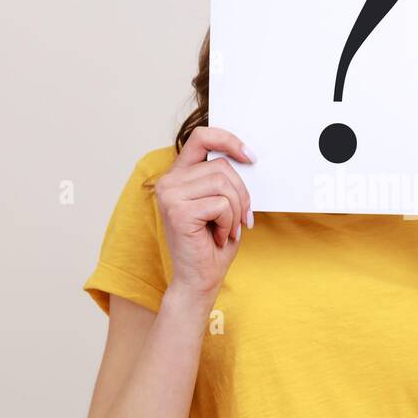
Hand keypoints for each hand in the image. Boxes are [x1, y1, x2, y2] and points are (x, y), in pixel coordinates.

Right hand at [155, 126, 254, 299]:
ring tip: (227, 229)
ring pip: (223, 184)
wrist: (199, 279)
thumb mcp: (222, 203)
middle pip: (221, 166)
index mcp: (178, 175)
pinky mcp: (178, 211)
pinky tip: (218, 237)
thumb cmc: (212, 243)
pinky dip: (229, 223)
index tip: (250, 156)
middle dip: (241, 194)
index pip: (201, 137)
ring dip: (235, 211)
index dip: (228, 139)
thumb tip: (247, 157)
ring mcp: (169, 195)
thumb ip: (224, 179)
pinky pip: (221, 205)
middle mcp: (168, 181)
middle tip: (243, 218)